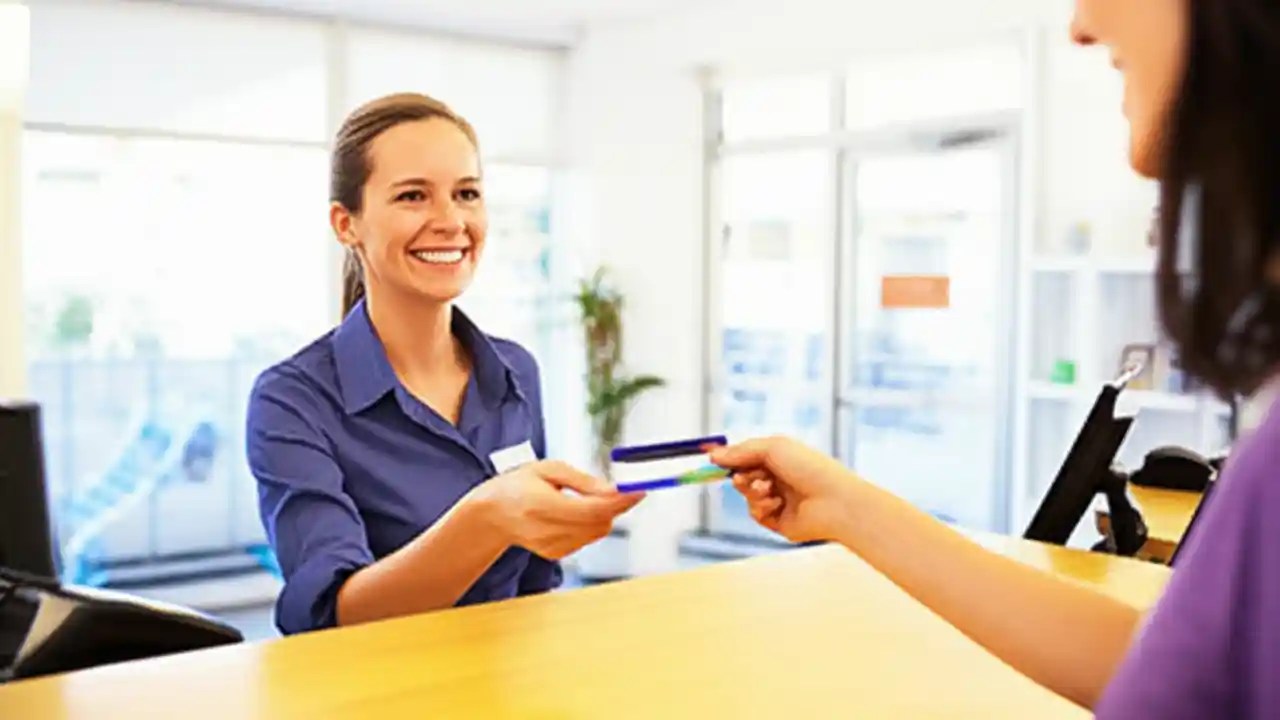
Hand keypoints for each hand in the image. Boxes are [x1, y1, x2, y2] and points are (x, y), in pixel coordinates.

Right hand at [470, 460, 642, 559]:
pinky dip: (589, 524)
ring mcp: (552, 546)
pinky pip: (586, 538)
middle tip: (619, 488)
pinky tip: (571, 513)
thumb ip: (583, 482)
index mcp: (543, 506)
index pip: (593, 510)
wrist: (494, 513)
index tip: (638, 490)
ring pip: (596, 532)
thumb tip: (614, 490)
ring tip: (582, 498)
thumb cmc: (520, 485)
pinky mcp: (555, 554)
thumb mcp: (549, 470)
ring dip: (602, 515)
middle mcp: (548, 531)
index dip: (620, 502)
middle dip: (615, 506)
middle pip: (599, 524)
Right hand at [709, 436, 859, 542]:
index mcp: (781, 459)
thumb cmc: (809, 468)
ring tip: (767, 490)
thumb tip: (713, 455)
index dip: (731, 459)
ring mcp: (779, 501)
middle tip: (743, 478)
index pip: (748, 457)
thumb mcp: (773, 449)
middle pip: (744, 477)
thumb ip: (742, 452)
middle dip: (741, 477)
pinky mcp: (779, 521)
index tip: (712, 460)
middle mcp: (779, 479)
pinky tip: (776, 504)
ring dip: (752, 492)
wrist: (833, 501)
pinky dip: (760, 507)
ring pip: (747, 497)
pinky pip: (756, 514)